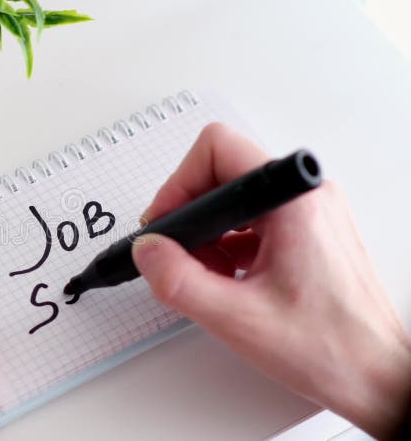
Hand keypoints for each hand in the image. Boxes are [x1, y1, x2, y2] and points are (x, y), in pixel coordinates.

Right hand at [132, 123, 410, 438]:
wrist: (377, 376)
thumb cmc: (331, 348)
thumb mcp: (236, 318)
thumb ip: (178, 281)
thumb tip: (148, 252)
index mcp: (293, 201)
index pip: (217, 150)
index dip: (178, 183)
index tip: (167, 222)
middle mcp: (306, 197)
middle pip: (222, 173)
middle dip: (191, 216)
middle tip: (179, 254)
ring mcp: (309, 213)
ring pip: (236, 200)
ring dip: (209, 235)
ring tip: (208, 276)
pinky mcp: (307, 232)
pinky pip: (254, 222)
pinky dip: (229, 246)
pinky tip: (228, 281)